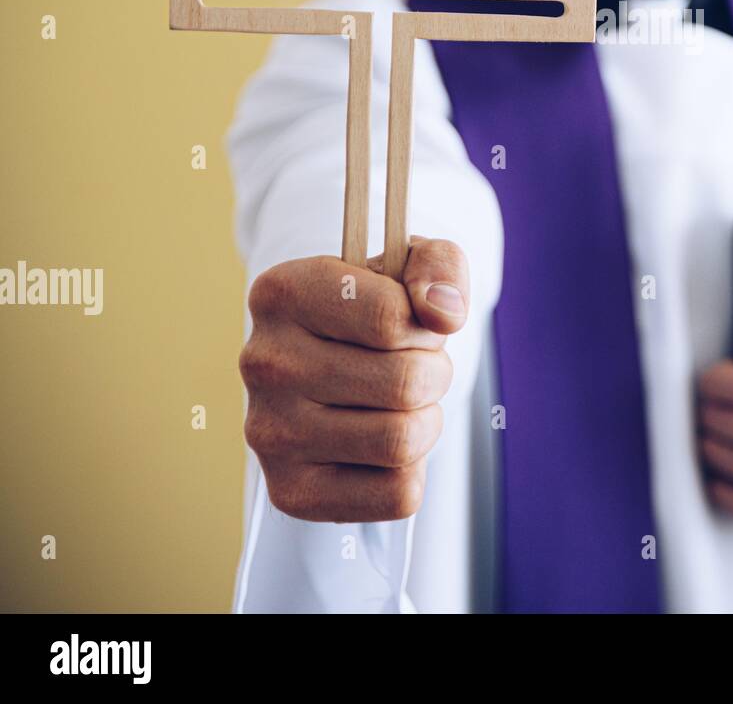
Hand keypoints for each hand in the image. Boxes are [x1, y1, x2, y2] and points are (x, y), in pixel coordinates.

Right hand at [238, 236, 469, 522]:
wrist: (335, 364)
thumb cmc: (376, 308)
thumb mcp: (409, 263)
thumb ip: (439, 266)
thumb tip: (444, 315)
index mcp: (283, 293)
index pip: (391, 317)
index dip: (424, 324)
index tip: (409, 322)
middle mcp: (264, 363)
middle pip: (406, 383)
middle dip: (434, 373)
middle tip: (413, 366)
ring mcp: (270, 433)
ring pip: (404, 440)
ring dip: (426, 420)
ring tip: (401, 403)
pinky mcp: (291, 492)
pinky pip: (398, 494)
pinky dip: (411, 469)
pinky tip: (382, 444)